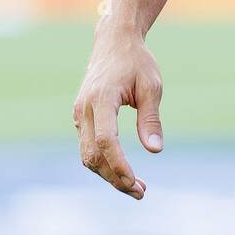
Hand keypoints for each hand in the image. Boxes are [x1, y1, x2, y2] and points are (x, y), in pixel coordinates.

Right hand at [73, 27, 162, 198]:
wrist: (114, 42)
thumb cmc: (137, 62)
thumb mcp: (151, 86)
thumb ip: (151, 119)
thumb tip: (155, 151)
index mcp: (101, 99)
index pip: (105, 140)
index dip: (118, 164)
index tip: (135, 182)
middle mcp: (84, 109)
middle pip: (93, 155)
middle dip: (115, 178)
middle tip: (141, 192)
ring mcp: (79, 114)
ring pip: (87, 155)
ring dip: (109, 174)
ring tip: (136, 187)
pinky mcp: (81, 118)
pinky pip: (88, 147)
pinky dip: (103, 163)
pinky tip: (123, 172)